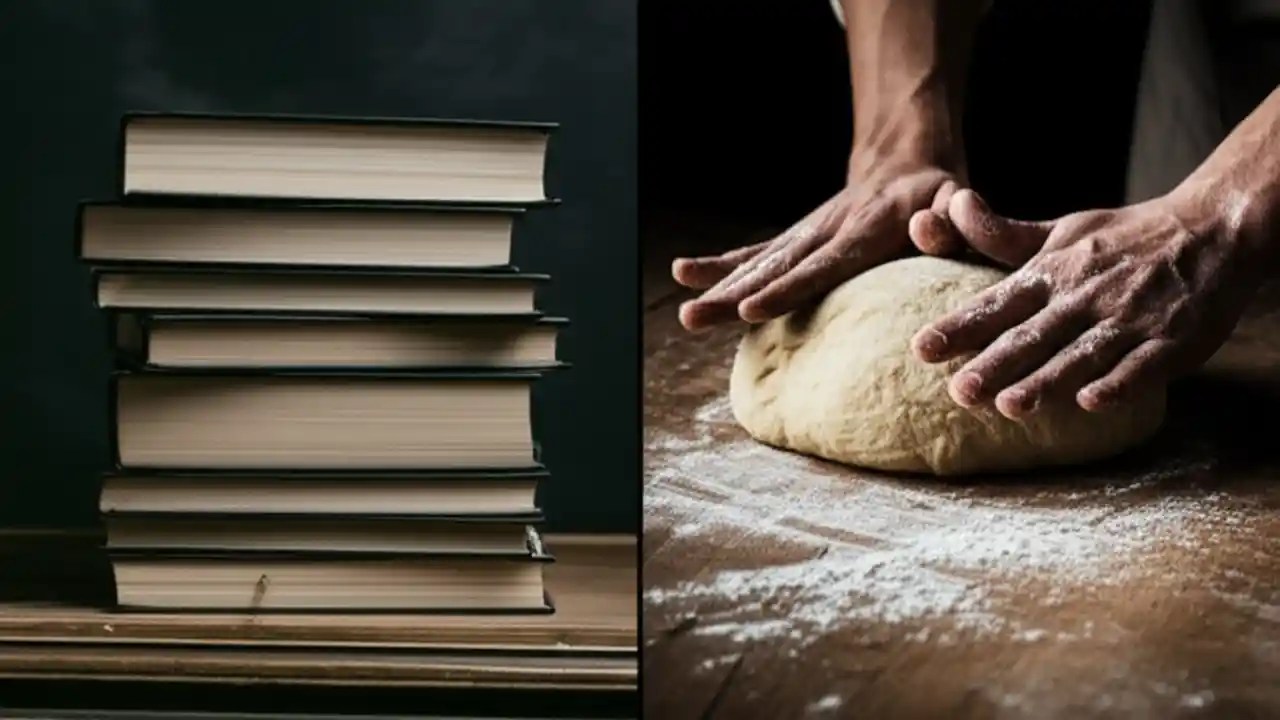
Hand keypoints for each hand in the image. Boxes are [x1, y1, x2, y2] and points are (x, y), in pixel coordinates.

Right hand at [672, 155, 965, 330]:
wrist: (905, 159)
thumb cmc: (940, 196)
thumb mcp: (957, 202)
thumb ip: (950, 220)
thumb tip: (927, 227)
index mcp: (867, 231)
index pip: (823, 265)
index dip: (786, 289)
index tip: (750, 309)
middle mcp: (826, 231)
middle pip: (773, 269)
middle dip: (732, 295)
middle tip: (694, 318)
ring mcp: (804, 234)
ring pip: (756, 264)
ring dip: (718, 288)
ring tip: (686, 314)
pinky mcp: (794, 239)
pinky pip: (753, 254)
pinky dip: (719, 265)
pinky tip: (683, 274)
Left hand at [909, 188, 1268, 419]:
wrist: (1214, 228)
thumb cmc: (1124, 238)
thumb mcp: (1061, 231)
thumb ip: (1002, 235)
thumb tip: (952, 204)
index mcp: (1053, 273)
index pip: (998, 303)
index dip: (961, 326)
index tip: (922, 348)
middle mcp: (1085, 296)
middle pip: (1033, 336)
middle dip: (995, 363)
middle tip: (958, 392)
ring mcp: (1129, 319)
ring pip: (1081, 355)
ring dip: (1046, 380)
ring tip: (1010, 407)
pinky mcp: (1171, 341)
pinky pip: (1141, 366)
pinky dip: (1117, 384)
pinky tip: (1091, 403)